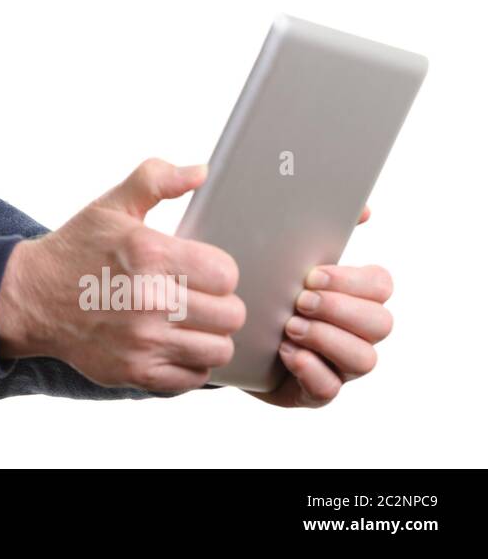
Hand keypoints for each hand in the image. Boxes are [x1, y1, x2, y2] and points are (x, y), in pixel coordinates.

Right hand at [0, 158, 244, 393]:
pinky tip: (172, 344)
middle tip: (196, 297)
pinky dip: (190, 363)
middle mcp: (149, 301)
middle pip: (230, 315)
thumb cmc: (75, 250)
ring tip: (188, 323)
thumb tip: (200, 172)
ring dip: (208, 336)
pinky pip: (194, 377)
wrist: (29, 298)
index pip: (227, 274)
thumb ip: (156, 180)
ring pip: (219, 349)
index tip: (201, 271)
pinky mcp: (136, 372)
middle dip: (219, 304)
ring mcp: (143, 342)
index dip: (219, 271)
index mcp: (150, 254)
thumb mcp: (110, 205)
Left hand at [242, 205, 392, 408]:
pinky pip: (329, 389)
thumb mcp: (278, 252)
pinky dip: (311, 370)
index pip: (381, 285)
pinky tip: (286, 354)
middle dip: (340, 310)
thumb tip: (364, 208)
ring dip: (327, 339)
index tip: (313, 274)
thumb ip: (318, 226)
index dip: (353, 281)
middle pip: (381, 322)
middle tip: (300, 300)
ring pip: (365, 358)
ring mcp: (338, 363)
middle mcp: (354, 330)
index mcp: (351, 293)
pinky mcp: (313, 391)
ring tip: (289, 327)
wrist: (219, 326)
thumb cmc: (258, 284)